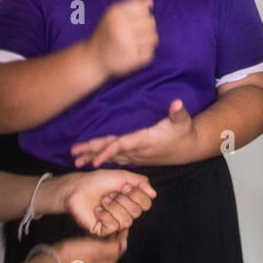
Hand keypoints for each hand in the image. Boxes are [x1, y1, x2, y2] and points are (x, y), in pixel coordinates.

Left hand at [51, 170, 156, 235]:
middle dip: (123, 199)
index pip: (146, 204)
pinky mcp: (103, 231)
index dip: (136, 194)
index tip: (123, 186)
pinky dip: (105, 215)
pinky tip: (97, 209)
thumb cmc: (98, 181)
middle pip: (137, 212)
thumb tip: (154, 194)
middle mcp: (125, 214)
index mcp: (131, 202)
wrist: (78, 187)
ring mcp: (114, 223)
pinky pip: (113, 226)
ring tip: (103, 200)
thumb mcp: (123, 177)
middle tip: (110, 193)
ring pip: (127, 220)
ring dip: (114, 206)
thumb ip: (140, 182)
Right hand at [53, 232, 127, 262]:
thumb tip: (125, 245)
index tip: (123, 225)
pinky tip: (85, 242)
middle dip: (109, 241)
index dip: (121, 236)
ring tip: (99, 232)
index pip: (117, 251)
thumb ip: (113, 248)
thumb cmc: (70, 256)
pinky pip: (86, 261)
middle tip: (111, 225)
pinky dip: (89, 251)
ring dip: (99, 245)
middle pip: (107, 255)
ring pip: (96, 258)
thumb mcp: (95, 248)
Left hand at [69, 99, 197, 167]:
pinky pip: (115, 158)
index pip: (123, 146)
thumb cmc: (183, 132)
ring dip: (93, 157)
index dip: (108, 152)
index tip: (95, 159)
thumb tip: (176, 102)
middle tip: (74, 156)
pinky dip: (102, 158)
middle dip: (92, 154)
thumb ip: (177, 112)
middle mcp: (137, 150)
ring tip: (76, 159)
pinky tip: (90, 159)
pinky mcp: (135, 156)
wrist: (188, 149)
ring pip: (111, 156)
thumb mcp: (183, 121)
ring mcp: (135, 155)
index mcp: (144, 140)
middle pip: (111, 152)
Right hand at [87, 0, 157, 78]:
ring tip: (139, 41)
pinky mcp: (131, 59)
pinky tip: (136, 52)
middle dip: (148, 26)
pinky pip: (150, 52)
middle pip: (151, 21)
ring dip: (148, 40)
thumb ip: (132, 4)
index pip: (142, 7)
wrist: (94, 57)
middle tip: (137, 32)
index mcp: (115, 14)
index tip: (136, 18)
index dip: (143, 12)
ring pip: (153, 37)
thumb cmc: (107, 33)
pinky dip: (145, 52)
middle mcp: (120, 28)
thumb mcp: (114, 14)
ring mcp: (126, 44)